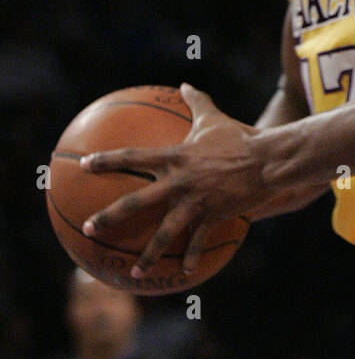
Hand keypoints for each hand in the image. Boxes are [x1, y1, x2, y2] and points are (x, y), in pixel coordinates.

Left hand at [81, 84, 260, 277]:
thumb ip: (197, 101)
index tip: (84, 165)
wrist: (266, 161)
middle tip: (89, 228)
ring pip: (163, 234)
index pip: (132, 157)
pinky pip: (197, 242)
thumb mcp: (214, 117)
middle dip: (109, 217)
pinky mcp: (210, 216)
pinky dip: (190, 258)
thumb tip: (185, 84)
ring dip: (147, 256)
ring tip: (132, 273)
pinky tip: (183, 273)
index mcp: (174, 157)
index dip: (106, 160)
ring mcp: (193, 202)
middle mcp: (178, 182)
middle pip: (136, 202)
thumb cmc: (239, 136)